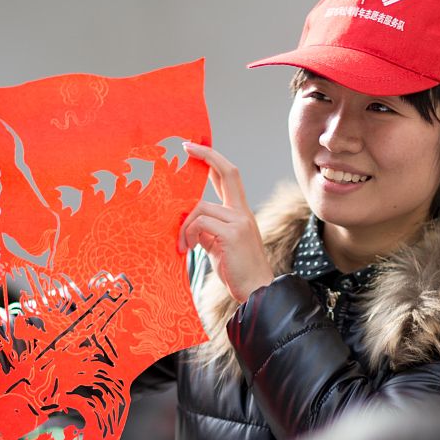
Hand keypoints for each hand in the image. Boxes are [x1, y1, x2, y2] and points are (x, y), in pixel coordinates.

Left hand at [179, 142, 273, 303]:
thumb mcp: (218, 247)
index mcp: (240, 213)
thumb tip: (188, 222)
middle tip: (184, 147)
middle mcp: (242, 212)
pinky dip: (188, 234)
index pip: (229, 177)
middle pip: (228, 172)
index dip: (213, 160)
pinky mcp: (232, 234)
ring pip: (201, 207)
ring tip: (182, 245)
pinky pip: (200, 223)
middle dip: (206, 156)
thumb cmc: (238, 273)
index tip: (194, 149)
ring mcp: (239, 221)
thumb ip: (206, 231)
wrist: (257, 292)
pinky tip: (187, 248)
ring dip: (185, 225)